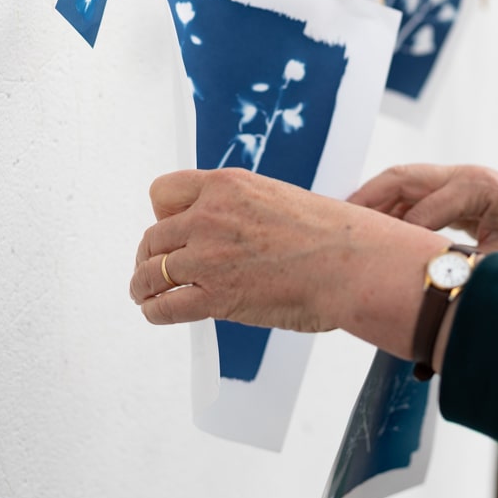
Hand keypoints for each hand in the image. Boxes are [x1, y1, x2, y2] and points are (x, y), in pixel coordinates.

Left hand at [130, 168, 447, 359]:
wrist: (354, 264)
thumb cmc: (332, 234)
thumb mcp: (276, 196)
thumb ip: (240, 207)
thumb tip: (224, 229)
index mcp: (227, 185)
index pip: (163, 192)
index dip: (162, 214)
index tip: (169, 228)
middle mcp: (210, 215)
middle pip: (153, 235)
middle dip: (151, 253)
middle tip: (154, 266)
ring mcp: (208, 255)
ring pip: (150, 270)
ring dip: (143, 284)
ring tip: (143, 293)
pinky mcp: (215, 296)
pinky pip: (164, 305)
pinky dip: (154, 311)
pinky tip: (156, 312)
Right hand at [349, 164, 497, 278]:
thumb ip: (461, 267)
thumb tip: (425, 284)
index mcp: (475, 187)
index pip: (419, 209)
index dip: (395, 235)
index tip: (374, 258)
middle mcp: (462, 175)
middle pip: (400, 178)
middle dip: (366, 198)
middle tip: (340, 221)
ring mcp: (457, 177)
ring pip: (402, 182)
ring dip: (375, 200)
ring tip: (348, 222)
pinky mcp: (455, 188)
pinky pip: (414, 192)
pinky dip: (391, 205)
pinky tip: (375, 226)